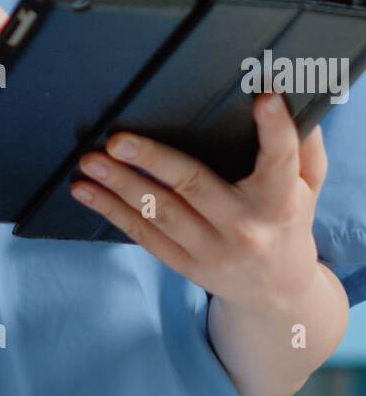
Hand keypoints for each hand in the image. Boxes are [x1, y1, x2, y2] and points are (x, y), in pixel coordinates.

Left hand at [70, 90, 328, 312]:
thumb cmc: (290, 223)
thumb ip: (305, 148)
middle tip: (118, 139)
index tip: (263, 97)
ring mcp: (211, 249)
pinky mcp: (186, 264)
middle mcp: (244, 227)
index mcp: (281, 201)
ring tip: (90, 161)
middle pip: (194, 186)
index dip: (275, 129)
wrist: (280, 297)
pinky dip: (112, 211)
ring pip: (159, 212)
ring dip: (120, 185)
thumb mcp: (309, 187)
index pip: (280, 160)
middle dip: (153, 161)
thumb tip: (293, 99)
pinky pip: (144, 235)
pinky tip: (86, 191)